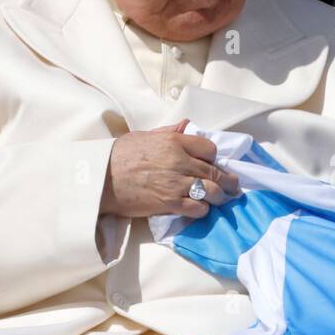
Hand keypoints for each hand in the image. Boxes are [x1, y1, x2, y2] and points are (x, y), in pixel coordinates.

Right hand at [102, 120, 239, 218]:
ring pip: (211, 191)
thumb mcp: (145, 136)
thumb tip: (187, 125)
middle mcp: (180, 161)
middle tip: (233, 186)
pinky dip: (203, 209)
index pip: (209, 148)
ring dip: (219, 196)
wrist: (101, 178)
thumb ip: (169, 132)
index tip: (214, 163)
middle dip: (227, 180)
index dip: (214, 157)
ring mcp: (176, 183)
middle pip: (214, 171)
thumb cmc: (119, 155)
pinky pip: (198, 208)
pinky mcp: (170, 203)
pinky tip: (202, 209)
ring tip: (221, 198)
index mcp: (174, 141)